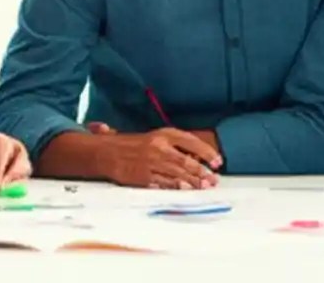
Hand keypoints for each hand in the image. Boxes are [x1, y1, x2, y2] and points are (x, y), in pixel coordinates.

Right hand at [92, 126, 221, 188]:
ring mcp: (152, 162)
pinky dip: (176, 187)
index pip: (191, 142)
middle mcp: (159, 147)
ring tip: (204, 187)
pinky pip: (164, 183)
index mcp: (164, 134)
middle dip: (203, 172)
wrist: (105, 152)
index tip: (218, 161)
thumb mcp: (154, 137)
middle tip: (214, 180)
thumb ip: (174, 145)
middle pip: (187, 161)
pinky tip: (186, 190)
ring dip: (193, 182)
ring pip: (178, 174)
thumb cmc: (131, 145)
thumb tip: (196, 157)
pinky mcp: (144, 177)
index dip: (207, 152)